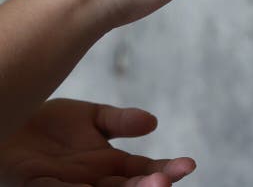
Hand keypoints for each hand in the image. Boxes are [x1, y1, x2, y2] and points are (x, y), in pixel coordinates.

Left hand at [0, 98, 194, 186]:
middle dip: (152, 186)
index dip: (167, 169)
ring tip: (152, 184)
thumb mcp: (90, 117)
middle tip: (168, 179)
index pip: (146, 171)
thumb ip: (120, 121)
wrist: (7, 119)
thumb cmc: (45, 125)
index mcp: (109, 165)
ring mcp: (70, 186)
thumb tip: (153, 124)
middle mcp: (94, 180)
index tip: (189, 164)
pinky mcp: (40, 186)